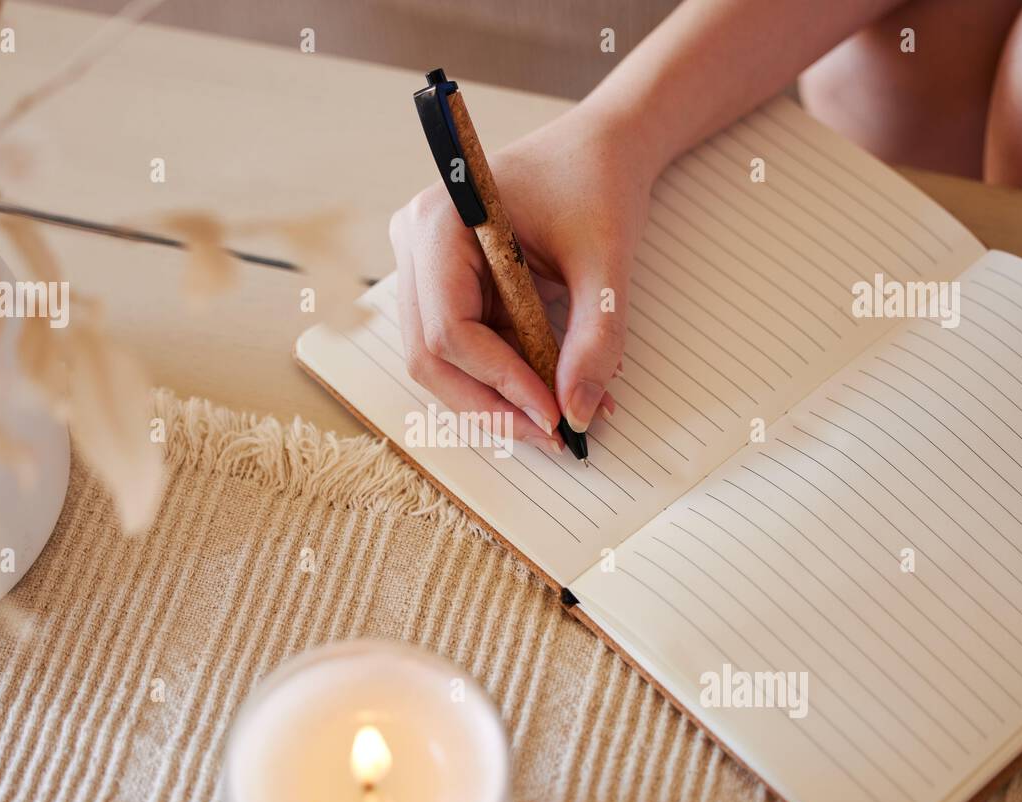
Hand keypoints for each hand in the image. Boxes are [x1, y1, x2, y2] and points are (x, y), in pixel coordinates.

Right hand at [388, 103, 654, 453]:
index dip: (500, 381)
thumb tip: (578, 411)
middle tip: (552, 433)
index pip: (449, 329)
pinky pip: (464, 349)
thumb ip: (595, 336)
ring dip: (499, 398)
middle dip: (491, 404)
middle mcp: (415, 245)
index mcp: (440, 221)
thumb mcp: (606, 260)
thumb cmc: (596, 182)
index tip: (555, 413)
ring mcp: (423, 268)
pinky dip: (506, 377)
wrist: (599, 148)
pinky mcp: (444, 286)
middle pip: (431, 357)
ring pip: (442, 363)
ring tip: (561, 416)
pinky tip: (553, 389)